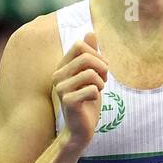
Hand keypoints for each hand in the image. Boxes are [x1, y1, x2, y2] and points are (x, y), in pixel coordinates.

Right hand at [53, 32, 108, 147]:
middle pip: (86, 57)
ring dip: (101, 83)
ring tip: (98, 91)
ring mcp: (61, 88)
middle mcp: (58, 75)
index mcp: (62, 66)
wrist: (80, 130)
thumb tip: (90, 32)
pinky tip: (93, 101)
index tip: (101, 69)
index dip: (96, 54)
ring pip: (91, 74)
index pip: (79, 45)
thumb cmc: (86, 103)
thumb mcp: (91, 76)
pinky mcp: (68, 101)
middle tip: (104, 80)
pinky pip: (92, 89)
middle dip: (102, 67)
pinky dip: (98, 94)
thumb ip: (90, 55)